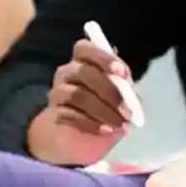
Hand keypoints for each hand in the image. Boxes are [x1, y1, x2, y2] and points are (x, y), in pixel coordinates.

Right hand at [26, 39, 133, 165]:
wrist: (79, 138)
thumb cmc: (102, 110)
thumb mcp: (120, 100)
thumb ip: (126, 90)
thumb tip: (132, 89)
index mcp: (83, 61)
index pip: (85, 48)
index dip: (104, 58)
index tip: (124, 73)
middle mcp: (67, 72)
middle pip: (84, 72)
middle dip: (110, 91)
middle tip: (127, 110)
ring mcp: (58, 92)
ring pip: (79, 95)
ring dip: (103, 111)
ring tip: (120, 125)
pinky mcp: (53, 113)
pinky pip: (70, 115)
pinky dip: (91, 123)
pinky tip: (105, 131)